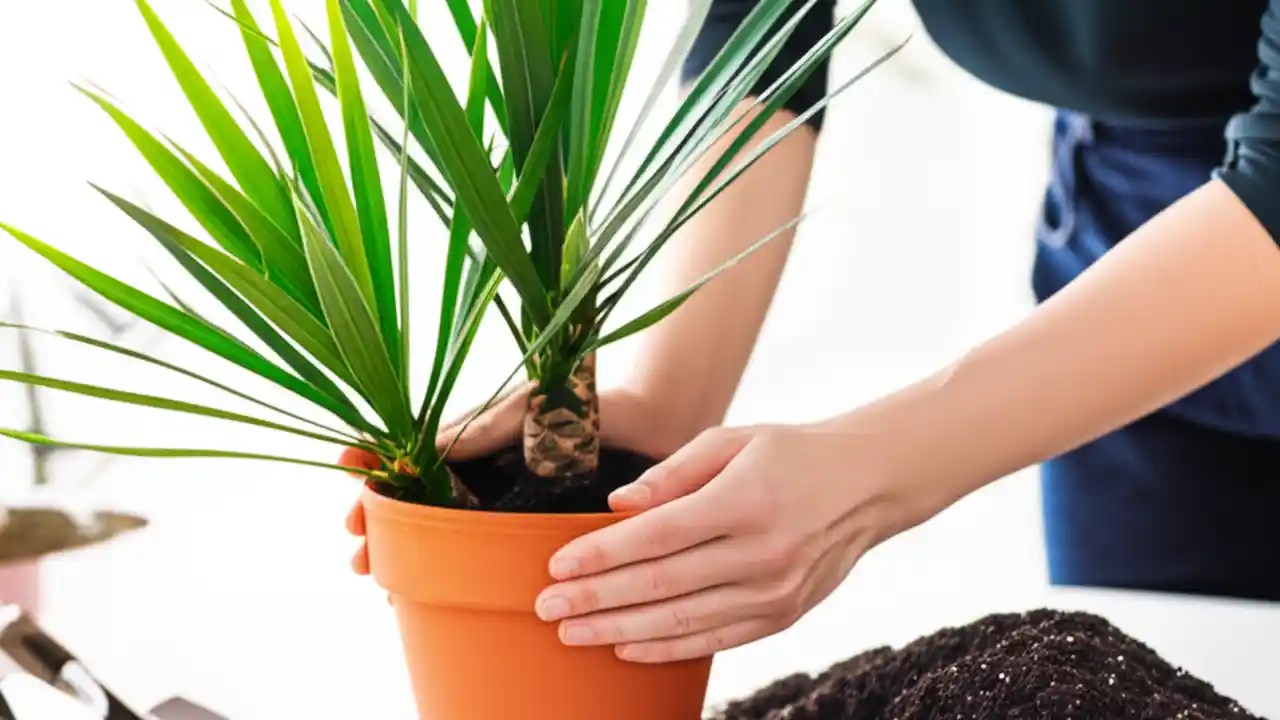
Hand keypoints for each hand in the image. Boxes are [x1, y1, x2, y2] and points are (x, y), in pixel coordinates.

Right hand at [343, 385, 689, 573]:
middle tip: (356, 548)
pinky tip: (429, 588)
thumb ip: (475, 429)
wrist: (652, 421)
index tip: (347, 469)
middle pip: (420, 505)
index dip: (377, 465)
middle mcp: (488, 477)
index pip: (412, 457)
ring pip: (448, 535)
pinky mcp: (540, 530)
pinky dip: (458, 569)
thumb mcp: (521, 410)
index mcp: (478, 443)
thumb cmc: (585, 403)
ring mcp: (511, 505)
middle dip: (382, 526)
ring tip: (378, 574)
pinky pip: (494, 555)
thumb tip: (417, 448)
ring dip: (407, 554)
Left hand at [532, 422, 952, 663]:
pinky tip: (627, 648)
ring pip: (683, 620)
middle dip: (597, 598)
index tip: (557, 565)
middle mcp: (762, 552)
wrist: (868, 484)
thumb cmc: (790, 453)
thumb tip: (618, 506)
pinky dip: (668, 649)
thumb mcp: (733, 439)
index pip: (657, 536)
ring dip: (621, 630)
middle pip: (662, 584)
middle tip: (546, 606)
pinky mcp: (783, 615)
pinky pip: (716, 641)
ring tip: (572, 632)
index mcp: (744, 500)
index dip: (602, 554)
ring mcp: (775, 591)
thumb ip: (673, 472)